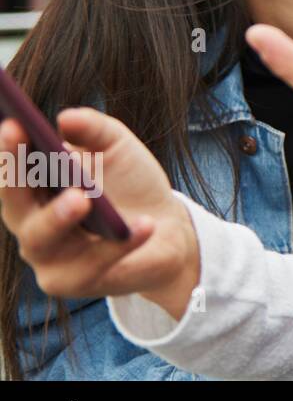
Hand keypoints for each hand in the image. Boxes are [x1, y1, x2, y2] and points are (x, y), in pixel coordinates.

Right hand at [0, 109, 199, 318]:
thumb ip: (94, 130)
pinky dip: (118, 244)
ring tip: (84, 199)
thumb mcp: (118, 148)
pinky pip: (92, 264)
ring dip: (60, 217)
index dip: (9, 150)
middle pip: (14, 207)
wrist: (168, 228)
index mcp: (34, 189)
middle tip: (44, 158)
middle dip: (19, 182)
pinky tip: (143, 225)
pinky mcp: (74, 283)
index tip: (15, 124)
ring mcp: (49, 257)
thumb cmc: (132, 184)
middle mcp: (31, 223)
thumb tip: (65, 118)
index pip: (12, 170)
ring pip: (43, 240)